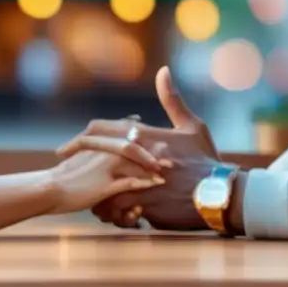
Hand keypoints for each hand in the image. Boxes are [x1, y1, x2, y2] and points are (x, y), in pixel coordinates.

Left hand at [58, 66, 220, 230]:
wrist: (222, 194)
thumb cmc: (207, 159)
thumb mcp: (192, 126)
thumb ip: (172, 100)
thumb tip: (163, 70)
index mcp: (145, 136)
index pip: (102, 131)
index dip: (82, 139)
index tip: (68, 147)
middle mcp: (138, 157)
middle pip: (94, 160)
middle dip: (78, 167)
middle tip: (65, 174)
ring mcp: (140, 182)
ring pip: (102, 189)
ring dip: (97, 195)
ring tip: (95, 200)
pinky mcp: (145, 206)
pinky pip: (117, 211)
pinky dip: (113, 214)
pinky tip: (116, 216)